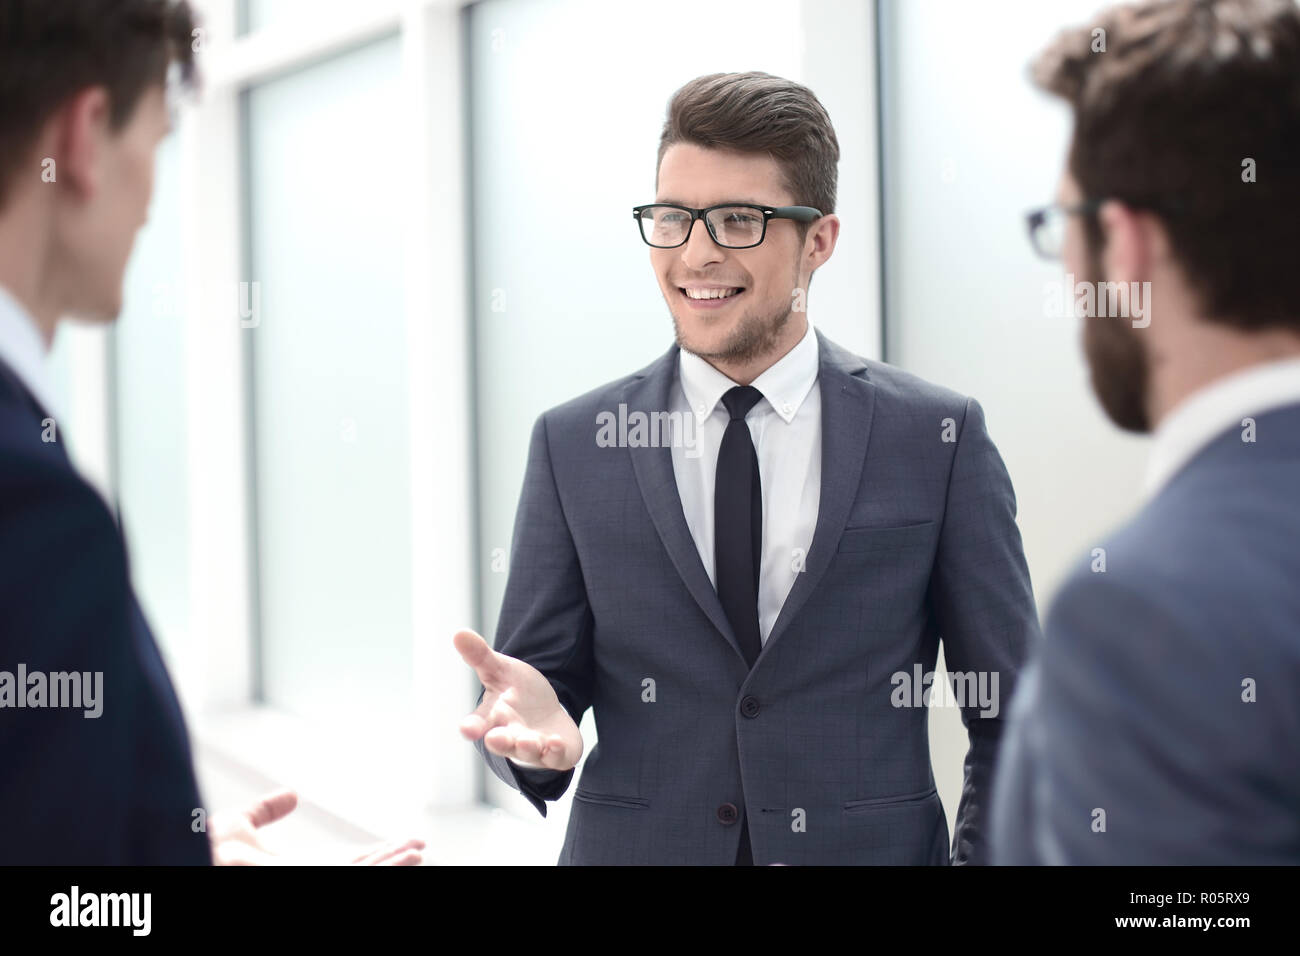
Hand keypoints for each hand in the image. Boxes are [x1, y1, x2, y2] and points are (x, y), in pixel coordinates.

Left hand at [208, 789, 424, 865]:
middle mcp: (312, 880)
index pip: (349, 864)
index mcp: (298, 871)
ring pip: (366, 876)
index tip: (405, 841)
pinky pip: (360, 878)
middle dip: (393, 860)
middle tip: (421, 848)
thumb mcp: (240, 825)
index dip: (378, 853)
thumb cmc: (206, 851)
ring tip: (420, 852)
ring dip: (395, 866)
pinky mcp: (319, 883)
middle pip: (364, 871)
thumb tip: (292, 796)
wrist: (196, 859)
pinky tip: (408, 858)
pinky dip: (387, 869)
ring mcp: (316, 884)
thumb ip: (265, 812)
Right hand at [454, 629, 581, 771]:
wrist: (544, 714)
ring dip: (527, 748)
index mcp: (495, 716)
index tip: (467, 729)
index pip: (481, 722)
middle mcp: (511, 735)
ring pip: (528, 752)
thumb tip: (458, 632)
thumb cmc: (516, 694)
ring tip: (528, 741)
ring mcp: (533, 748)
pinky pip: (556, 757)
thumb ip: (480, 656)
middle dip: (499, 741)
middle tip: (494, 739)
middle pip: (502, 742)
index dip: (473, 726)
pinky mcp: (556, 754)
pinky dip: (555, 752)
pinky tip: (556, 742)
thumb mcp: (500, 671)